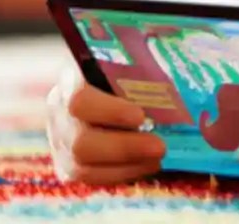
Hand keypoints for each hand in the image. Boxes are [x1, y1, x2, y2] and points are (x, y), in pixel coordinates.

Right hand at [45, 64, 165, 184]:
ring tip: (158, 158)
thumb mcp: (131, 59)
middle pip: (80, 142)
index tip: (140, 115)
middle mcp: (59, 114)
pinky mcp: (69, 165)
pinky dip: (122, 174)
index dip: (109, 111)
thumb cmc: (124, 68)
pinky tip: (148, 165)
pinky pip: (92, 178)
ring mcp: (60, 143)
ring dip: (126, 166)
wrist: (105, 87)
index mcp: (71, 81)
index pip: (79, 100)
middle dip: (124, 148)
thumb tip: (179, 61)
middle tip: (160, 147)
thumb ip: (148, 64)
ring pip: (83, 167)